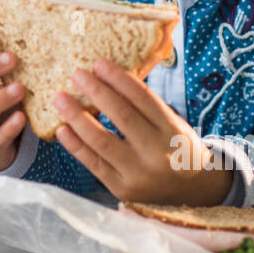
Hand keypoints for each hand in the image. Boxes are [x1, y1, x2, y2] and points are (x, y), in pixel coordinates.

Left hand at [52, 58, 232, 204]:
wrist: (193, 190)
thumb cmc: (176, 146)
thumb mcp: (171, 122)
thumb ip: (144, 106)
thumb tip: (106, 79)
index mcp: (172, 130)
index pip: (143, 98)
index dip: (119, 78)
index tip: (99, 63)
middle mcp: (157, 152)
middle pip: (122, 117)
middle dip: (97, 92)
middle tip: (77, 74)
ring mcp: (139, 174)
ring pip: (103, 142)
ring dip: (77, 118)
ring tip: (60, 99)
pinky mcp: (123, 189)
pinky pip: (94, 165)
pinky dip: (75, 146)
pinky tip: (61, 130)